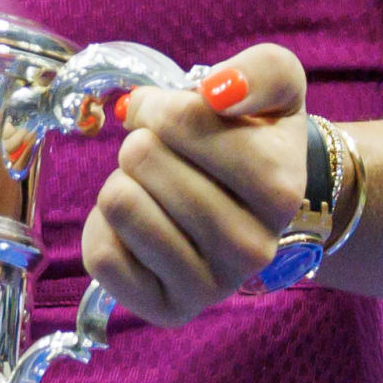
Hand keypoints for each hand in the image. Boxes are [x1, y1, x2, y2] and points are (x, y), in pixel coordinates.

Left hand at [80, 43, 313, 329]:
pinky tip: (140, 229)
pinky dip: (105, 230)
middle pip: (142, 159)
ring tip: (157, 192)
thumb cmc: (253, 138)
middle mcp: (254, 248)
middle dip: (143, 147)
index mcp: (280, 190)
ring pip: (118, 204)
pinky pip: (102, 256)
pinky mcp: (169, 310)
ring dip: (123, 184)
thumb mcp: (276, 88)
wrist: (252, 206)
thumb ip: (261, 72)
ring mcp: (213, 286)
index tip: (175, 117)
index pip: (182, 122)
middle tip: (169, 161)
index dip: (163, 108)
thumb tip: (219, 90)